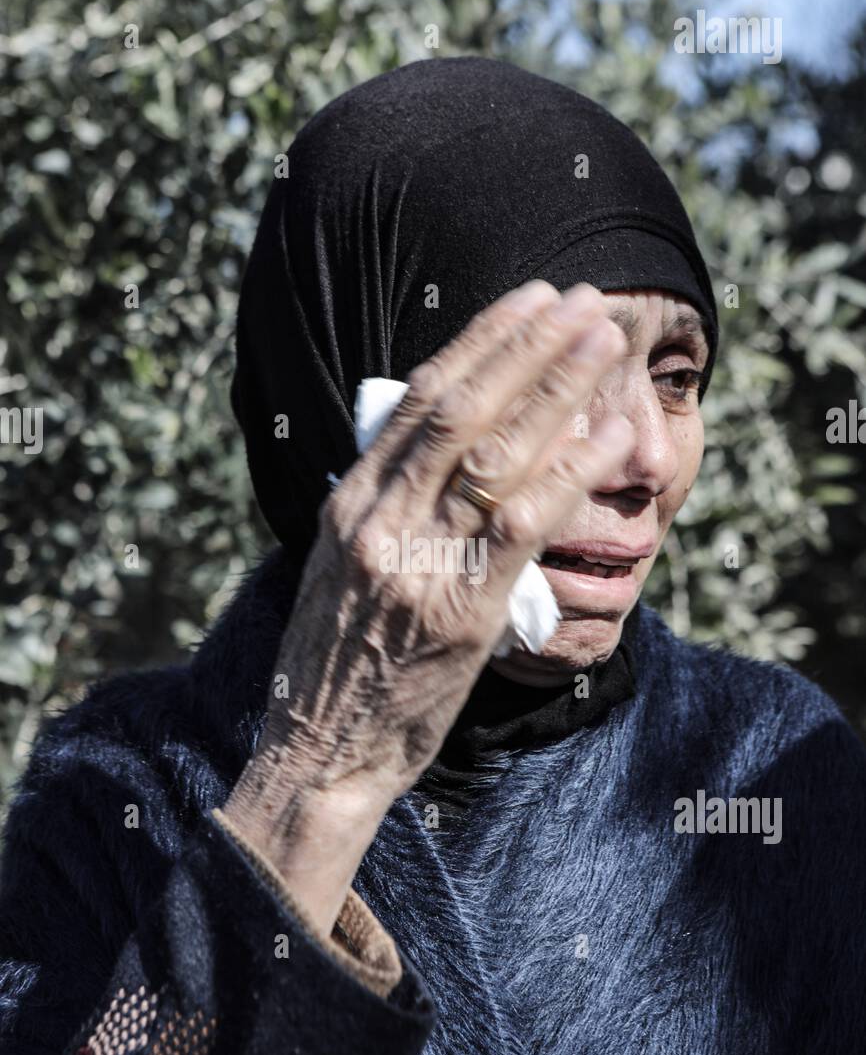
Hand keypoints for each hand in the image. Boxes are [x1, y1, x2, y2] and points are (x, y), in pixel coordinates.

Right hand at [224, 279, 633, 934]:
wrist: (319, 754)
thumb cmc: (340, 668)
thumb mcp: (343, 573)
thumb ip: (385, 515)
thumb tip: (433, 464)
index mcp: (347, 505)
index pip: (417, 401)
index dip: (480, 343)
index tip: (525, 303)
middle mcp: (376, 521)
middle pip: (461, 408)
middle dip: (527, 346)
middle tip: (580, 300)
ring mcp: (416, 562)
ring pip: (495, 451)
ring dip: (557, 387)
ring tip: (604, 340)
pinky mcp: (460, 610)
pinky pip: (523, 521)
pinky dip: (570, 470)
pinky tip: (609, 436)